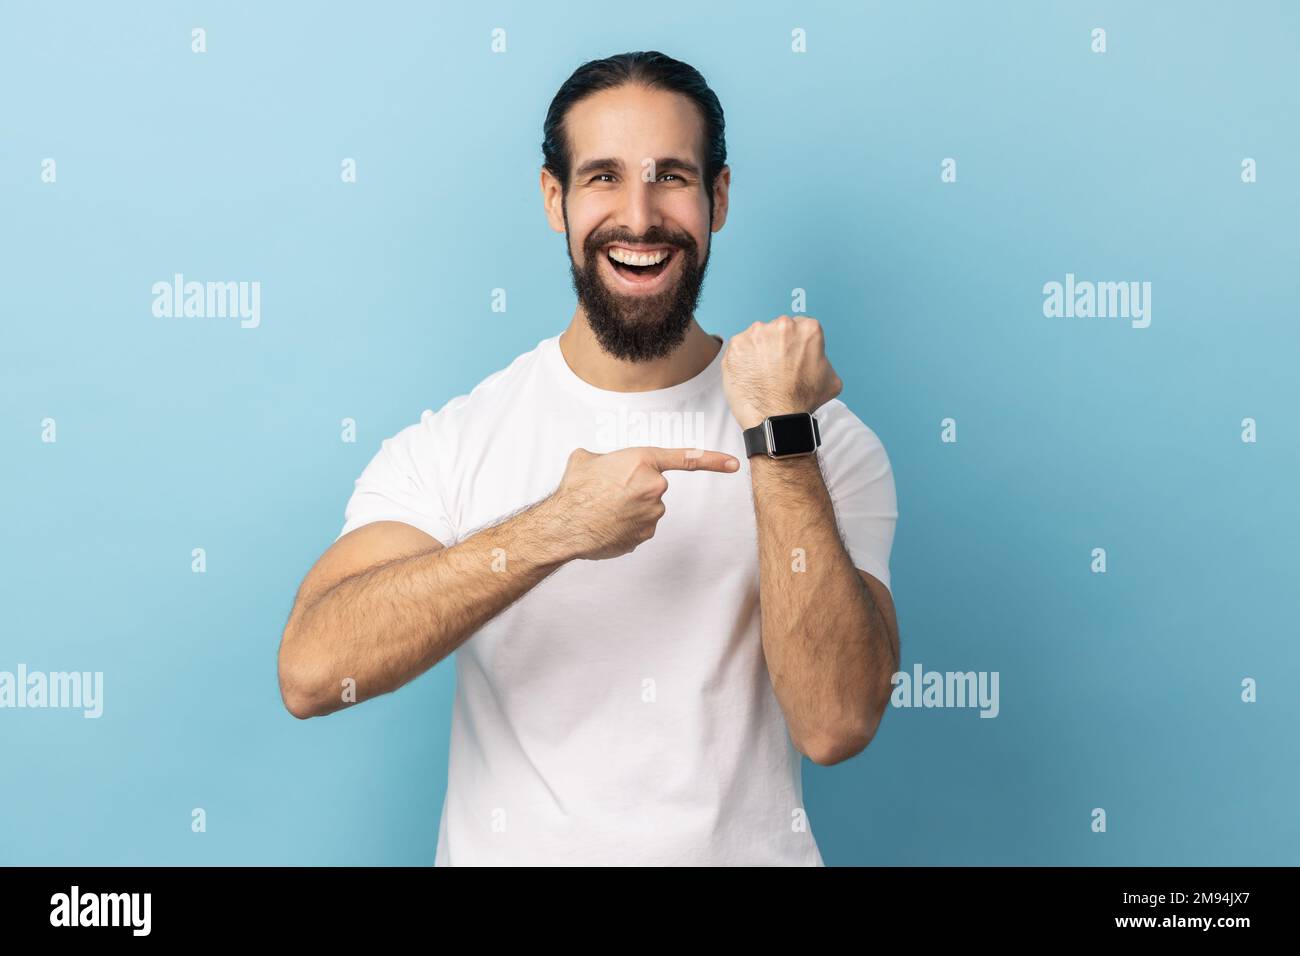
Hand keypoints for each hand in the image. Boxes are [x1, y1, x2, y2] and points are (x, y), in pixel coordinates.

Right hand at [548, 446, 739, 559]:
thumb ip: (606, 458)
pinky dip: (627, 525)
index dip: (714, 460)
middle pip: (653, 485)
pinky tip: (608, 524)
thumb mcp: (586, 458)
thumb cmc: (574, 491)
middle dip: (634, 488)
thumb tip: (601, 464)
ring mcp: (652, 513)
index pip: (686, 459)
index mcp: (642, 461)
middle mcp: (654, 486)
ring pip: (647, 507)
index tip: (734, 464)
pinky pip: (641, 526)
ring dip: (630, 508)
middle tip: (608, 492)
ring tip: (604, 509)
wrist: (564, 525)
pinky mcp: (646, 534)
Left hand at [721, 315, 842, 428]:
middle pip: (778, 329)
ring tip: (762, 374)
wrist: (775, 418)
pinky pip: (739, 348)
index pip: (801, 327)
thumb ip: (822, 359)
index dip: (796, 344)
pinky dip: (742, 359)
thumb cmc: (801, 401)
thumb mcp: (831, 379)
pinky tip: (749, 374)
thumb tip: (816, 358)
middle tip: (777, 368)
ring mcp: (756, 334)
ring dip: (759, 350)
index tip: (792, 357)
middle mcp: (782, 326)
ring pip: (757, 336)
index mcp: (808, 329)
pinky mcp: (736, 346)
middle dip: (777, 344)